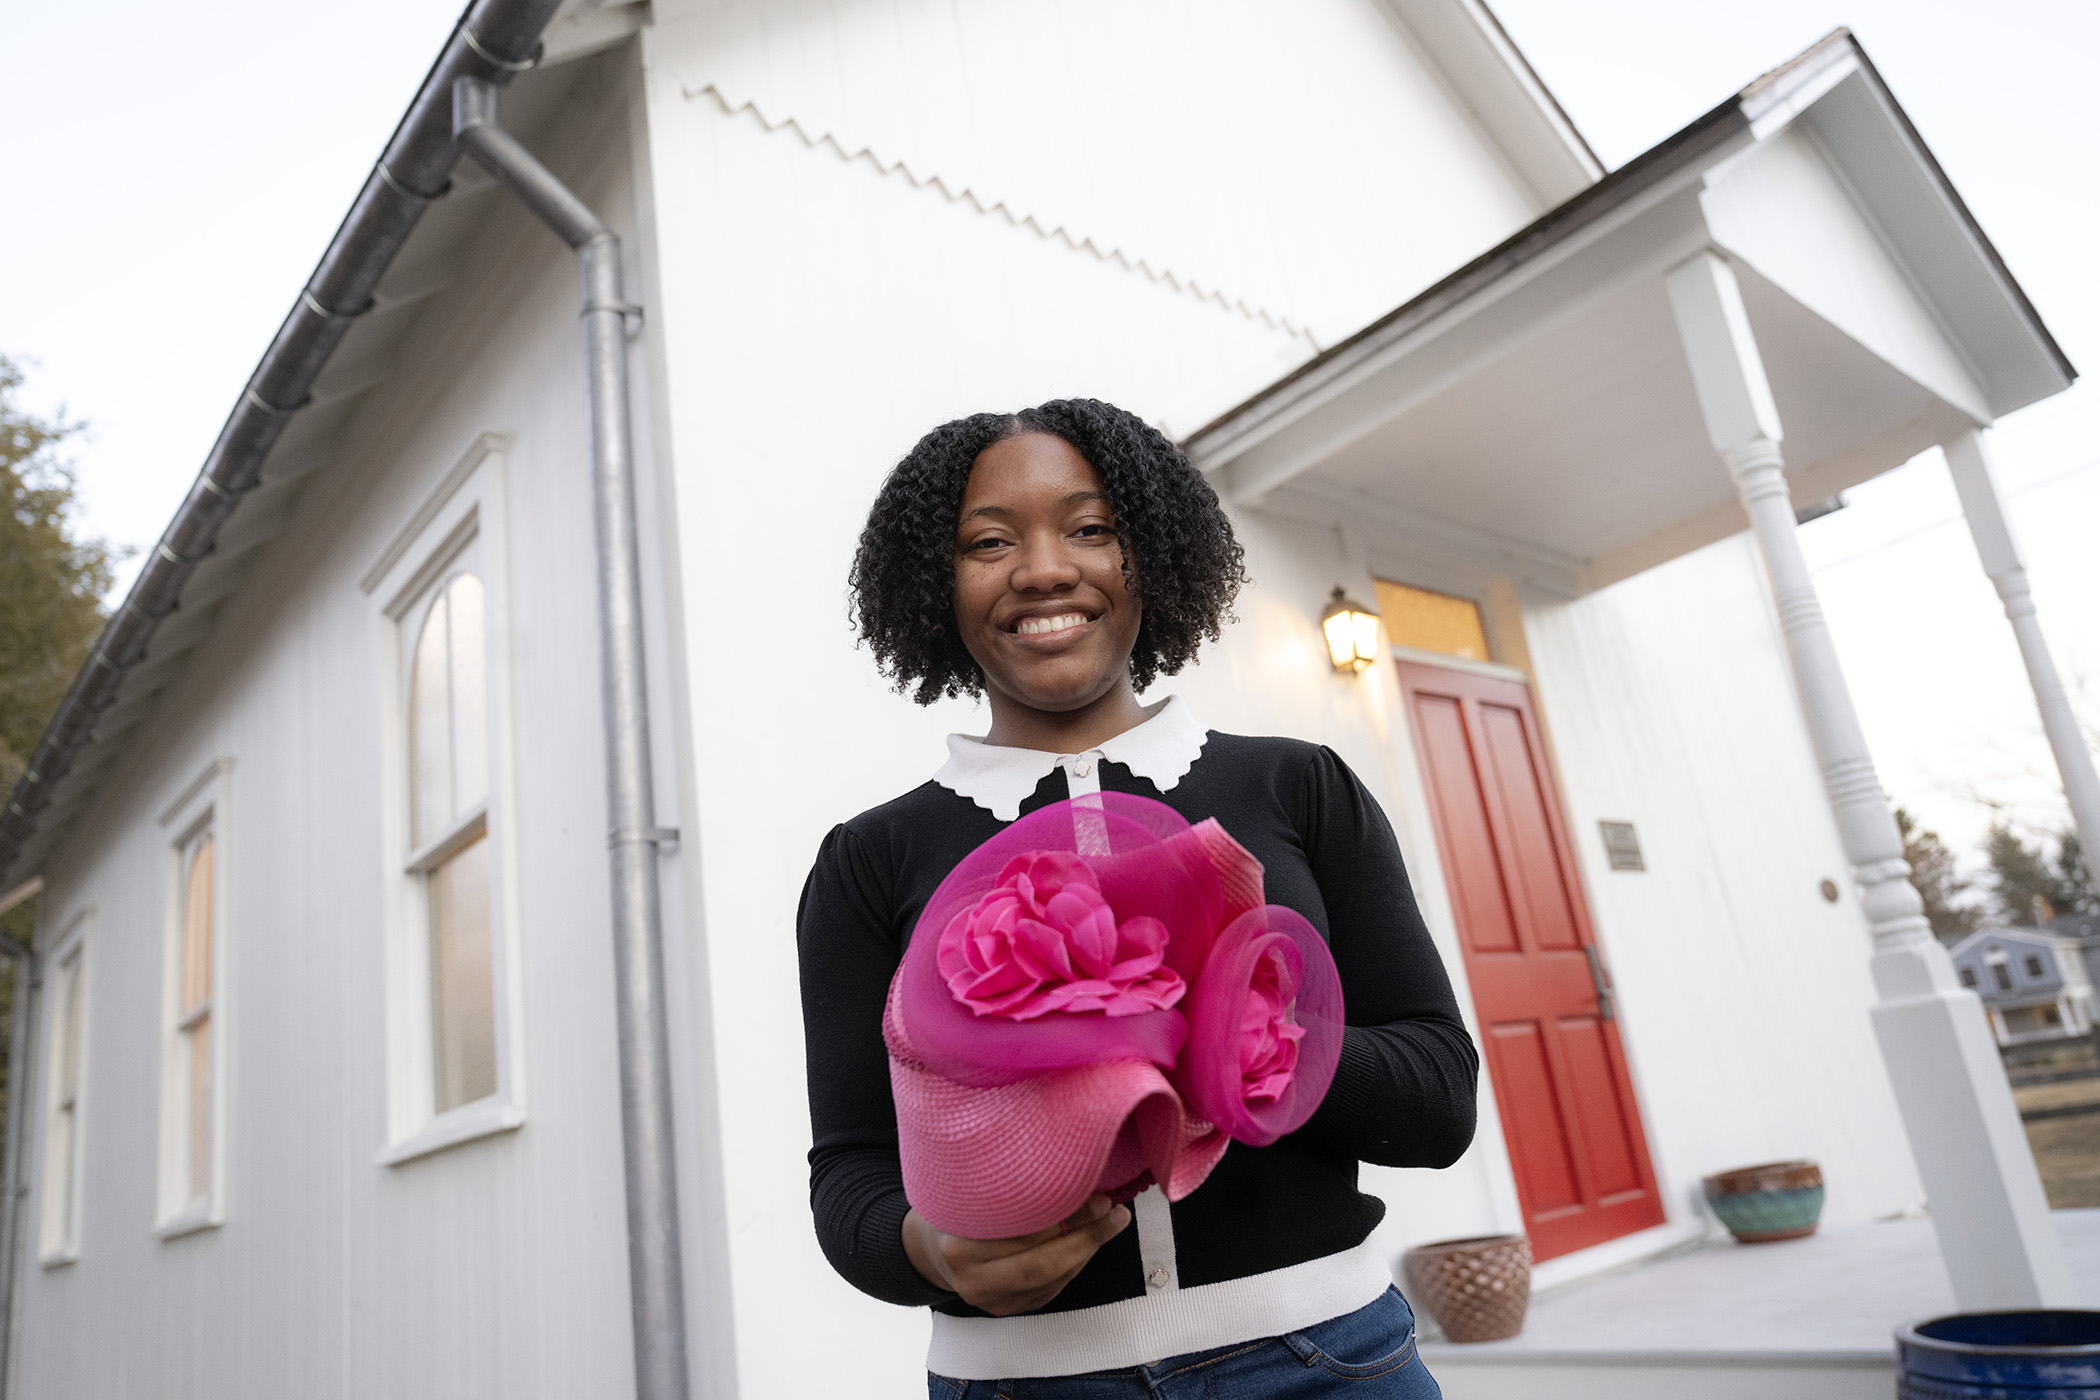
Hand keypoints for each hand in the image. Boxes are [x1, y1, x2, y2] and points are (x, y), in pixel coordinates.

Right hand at [902, 1194, 1131, 1315]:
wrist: (928, 1247)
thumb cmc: (956, 1205)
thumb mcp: (969, 1185)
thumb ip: (1007, 1181)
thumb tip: (1072, 1162)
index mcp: (957, 1243)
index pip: (1023, 1234)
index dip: (1067, 1215)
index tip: (1099, 1195)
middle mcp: (971, 1279)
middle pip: (1041, 1264)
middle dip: (1087, 1238)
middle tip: (1113, 1211)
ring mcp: (987, 1300)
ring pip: (1051, 1281)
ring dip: (1087, 1251)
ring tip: (1110, 1222)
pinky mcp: (1004, 1309)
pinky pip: (1050, 1290)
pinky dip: (1074, 1266)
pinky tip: (1088, 1242)